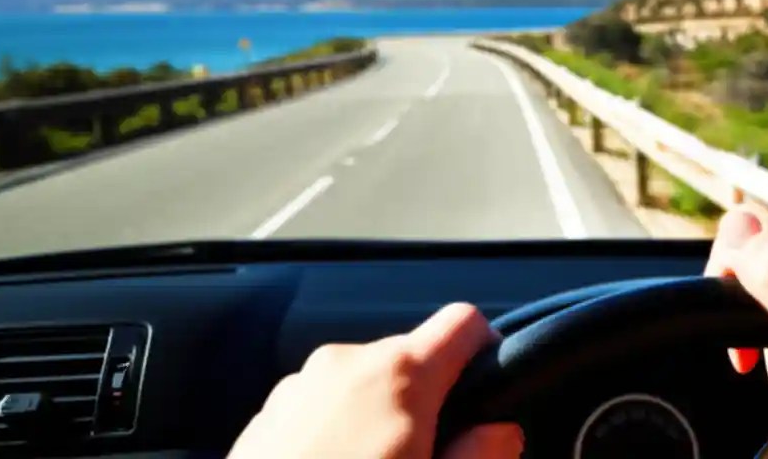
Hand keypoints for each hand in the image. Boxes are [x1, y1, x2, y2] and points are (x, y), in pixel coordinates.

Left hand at [229, 303, 522, 458]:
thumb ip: (479, 454)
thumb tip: (501, 430)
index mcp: (401, 375)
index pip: (465, 323)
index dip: (485, 352)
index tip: (484, 393)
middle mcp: (348, 362)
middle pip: (412, 357)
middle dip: (427, 399)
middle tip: (424, 456)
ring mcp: (300, 384)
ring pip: (364, 382)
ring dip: (378, 415)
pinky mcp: (267, 412)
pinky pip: (321, 404)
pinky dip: (336, 429)